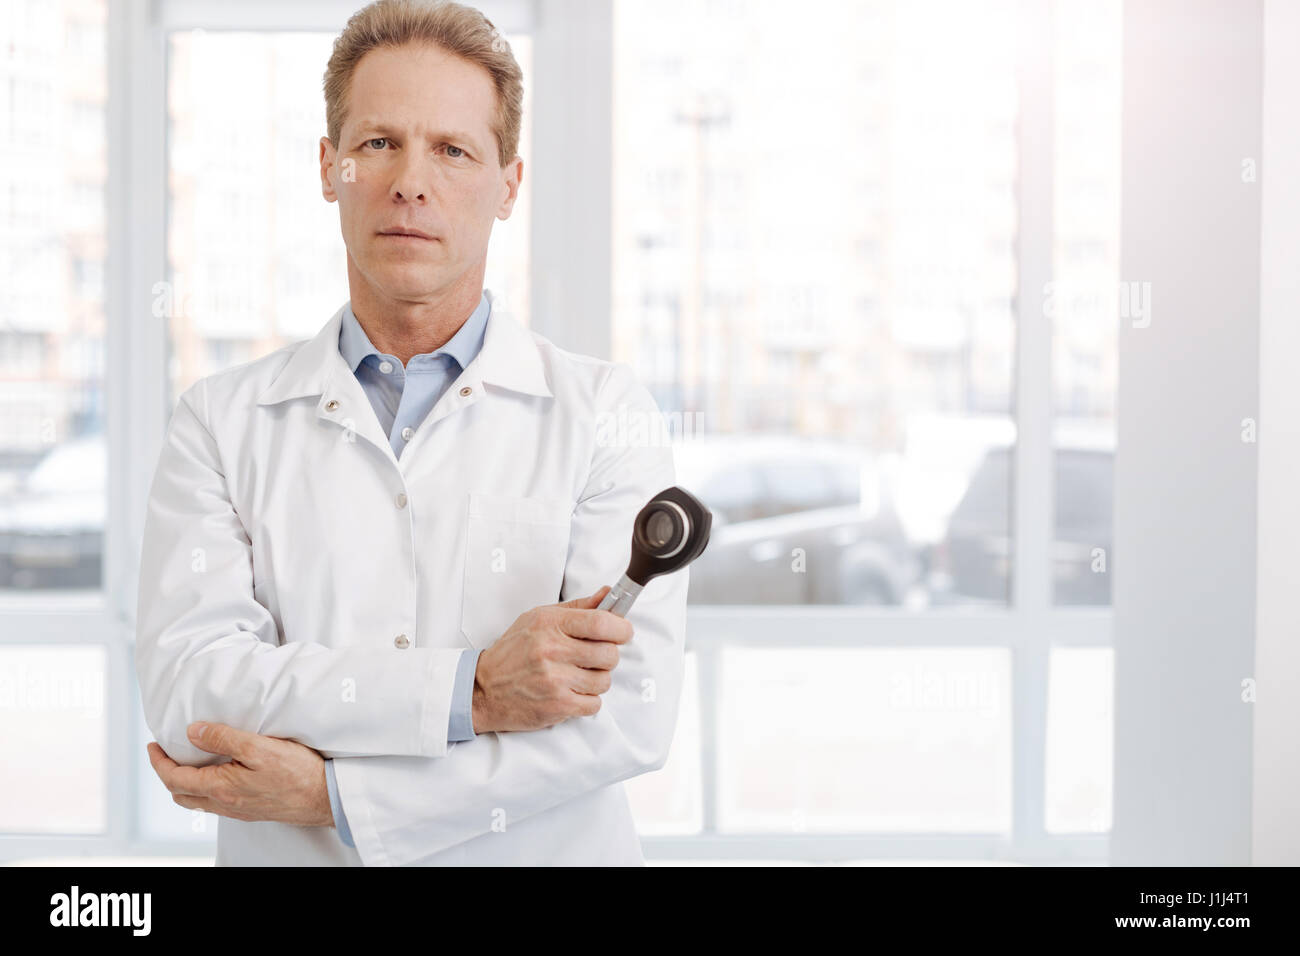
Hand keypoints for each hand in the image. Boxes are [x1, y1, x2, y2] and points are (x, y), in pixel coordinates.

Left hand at [147, 722, 332, 826]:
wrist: (325, 798)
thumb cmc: (298, 773)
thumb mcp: (259, 747)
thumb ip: (223, 739)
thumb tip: (193, 732)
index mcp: (221, 788)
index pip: (175, 778)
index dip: (158, 762)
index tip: (153, 746)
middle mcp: (225, 804)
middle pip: (181, 794)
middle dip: (167, 774)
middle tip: (165, 754)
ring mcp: (238, 810)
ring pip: (198, 801)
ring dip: (185, 783)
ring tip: (189, 762)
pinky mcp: (252, 810)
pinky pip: (216, 803)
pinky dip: (205, 789)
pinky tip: (218, 775)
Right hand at [472, 585, 632, 733]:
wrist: (482, 689)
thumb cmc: (513, 652)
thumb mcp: (539, 618)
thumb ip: (577, 607)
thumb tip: (608, 594)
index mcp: (550, 624)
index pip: (601, 622)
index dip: (621, 628)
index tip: (623, 632)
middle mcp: (552, 650)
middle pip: (609, 654)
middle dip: (608, 656)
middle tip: (594, 657)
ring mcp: (555, 680)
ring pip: (604, 680)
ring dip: (597, 680)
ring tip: (577, 676)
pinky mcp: (557, 706)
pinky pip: (595, 704)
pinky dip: (588, 700)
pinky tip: (571, 693)